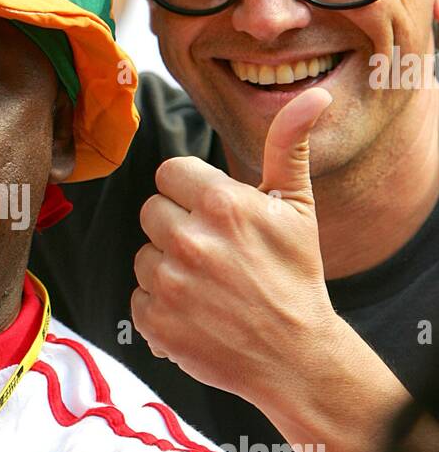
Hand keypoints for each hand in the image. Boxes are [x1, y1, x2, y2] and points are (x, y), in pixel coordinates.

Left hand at [131, 88, 336, 406]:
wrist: (295, 356)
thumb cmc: (296, 276)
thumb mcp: (298, 207)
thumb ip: (288, 146)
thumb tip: (314, 96)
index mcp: (220, 203)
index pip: (169, 173)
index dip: (190, 192)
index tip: (214, 214)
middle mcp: (190, 240)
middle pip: (151, 211)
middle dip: (176, 228)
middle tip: (214, 253)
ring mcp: (169, 284)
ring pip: (143, 256)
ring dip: (167, 269)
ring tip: (208, 286)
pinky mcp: (155, 322)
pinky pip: (138, 298)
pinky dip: (160, 308)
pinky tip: (195, 313)